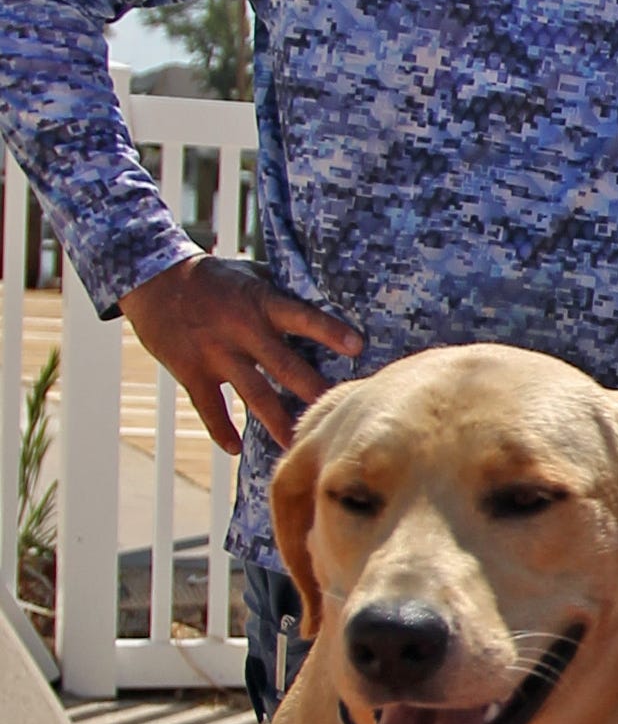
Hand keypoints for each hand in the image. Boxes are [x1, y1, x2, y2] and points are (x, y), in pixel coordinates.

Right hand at [122, 254, 362, 455]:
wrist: (153, 279)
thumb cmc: (214, 276)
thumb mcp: (252, 274)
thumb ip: (283, 292)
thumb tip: (328, 298)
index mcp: (261, 304)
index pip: (302, 317)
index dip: (329, 331)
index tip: (358, 347)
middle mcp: (242, 331)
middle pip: (284, 366)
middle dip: (312, 390)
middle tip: (339, 413)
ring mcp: (216, 354)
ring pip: (253, 394)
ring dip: (276, 422)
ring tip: (296, 445)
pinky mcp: (191, 372)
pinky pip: (209, 407)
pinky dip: (220, 429)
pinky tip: (234, 449)